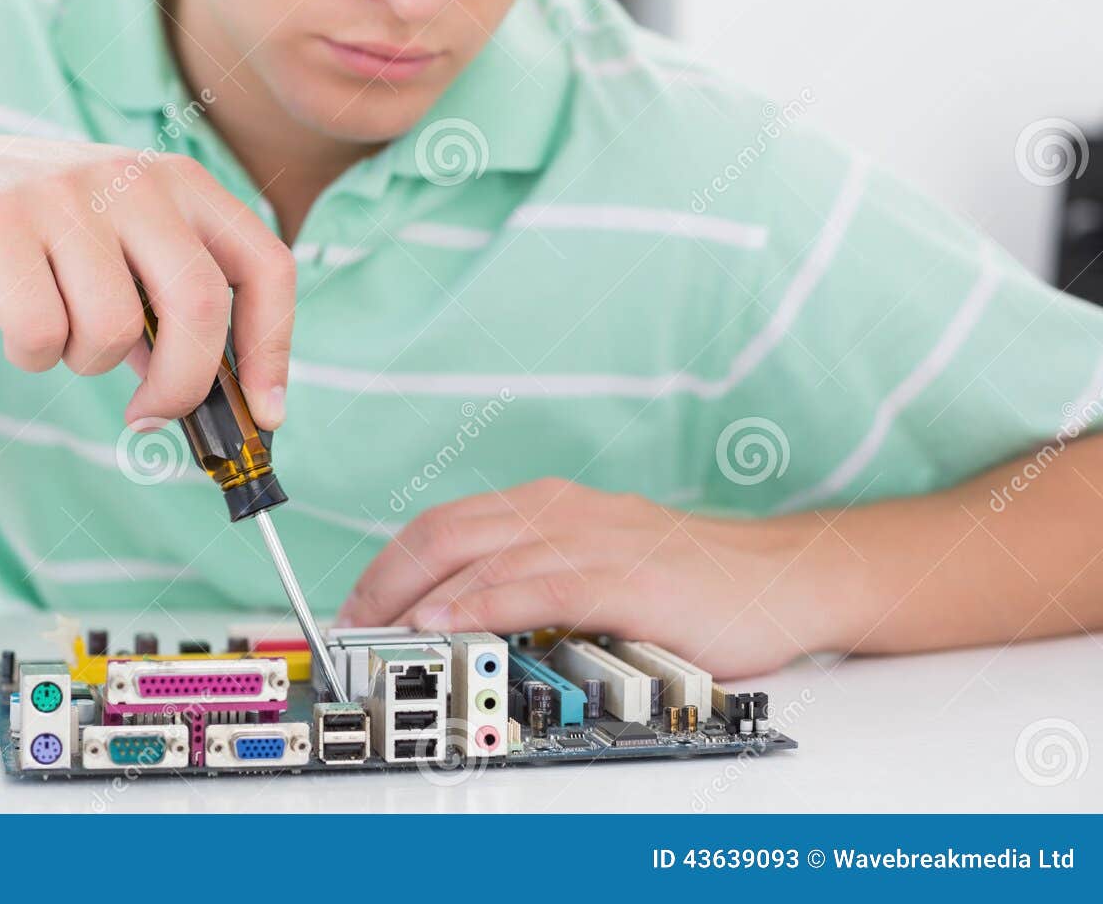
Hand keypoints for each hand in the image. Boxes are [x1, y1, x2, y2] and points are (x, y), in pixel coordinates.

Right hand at [0, 135, 295, 427]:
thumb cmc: (45, 242)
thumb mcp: (125, 253)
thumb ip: (176, 312)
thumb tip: (236, 407)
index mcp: (183, 183)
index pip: (265, 266)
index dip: (273, 348)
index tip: (263, 413)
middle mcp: (132, 177)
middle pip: (198, 306)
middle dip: (182, 385)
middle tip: (150, 416)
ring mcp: (62, 194)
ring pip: (111, 330)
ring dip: (87, 362)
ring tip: (61, 332)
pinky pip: (39, 333)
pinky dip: (31, 355)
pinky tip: (16, 328)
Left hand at [335, 478, 834, 679]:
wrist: (785, 579)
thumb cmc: (687, 580)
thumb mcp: (596, 567)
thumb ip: (535, 580)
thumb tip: (461, 618)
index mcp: (550, 506)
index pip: (447, 524)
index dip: (389, 565)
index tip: (356, 608)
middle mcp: (564, 511)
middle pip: (447, 532)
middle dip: (386, 580)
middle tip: (352, 628)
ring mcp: (596, 539)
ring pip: (484, 553)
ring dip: (420, 595)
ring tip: (380, 632)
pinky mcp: (628, 576)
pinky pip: (540, 584)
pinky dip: (486, 602)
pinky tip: (450, 622)